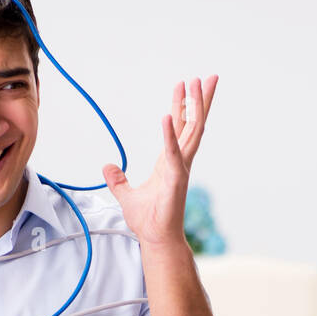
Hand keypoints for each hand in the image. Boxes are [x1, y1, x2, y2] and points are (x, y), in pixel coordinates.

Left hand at [102, 75, 217, 247]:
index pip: (179, 127)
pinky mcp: (176, 179)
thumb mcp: (126, 195)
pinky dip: (169, 135)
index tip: (184, 85)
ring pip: (192, 132)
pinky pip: (173, 153)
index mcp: (171, 161)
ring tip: (197, 83)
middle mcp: (180, 161)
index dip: (182, 106)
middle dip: (201, 99)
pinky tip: (167, 116)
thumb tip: (107, 166)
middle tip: (209, 75)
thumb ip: (118, 180)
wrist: (156, 239)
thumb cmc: (148, 220)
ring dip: (194, 107)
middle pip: (194, 124)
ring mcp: (181, 169)